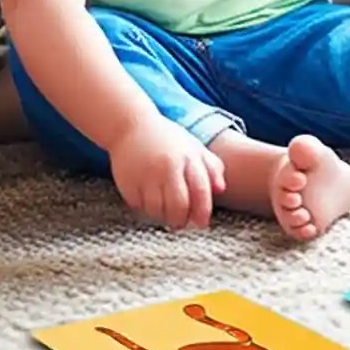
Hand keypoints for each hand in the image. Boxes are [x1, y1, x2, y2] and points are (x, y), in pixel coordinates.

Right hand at [107, 116, 226, 230]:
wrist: (130, 125)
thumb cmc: (165, 139)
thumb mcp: (192, 146)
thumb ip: (211, 166)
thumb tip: (221, 189)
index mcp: (187, 158)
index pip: (200, 191)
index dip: (202, 211)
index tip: (201, 223)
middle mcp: (167, 167)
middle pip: (179, 207)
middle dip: (181, 220)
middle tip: (180, 223)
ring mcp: (146, 175)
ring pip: (157, 211)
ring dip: (162, 216)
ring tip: (163, 211)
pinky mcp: (128, 182)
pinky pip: (139, 206)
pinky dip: (145, 209)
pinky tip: (147, 200)